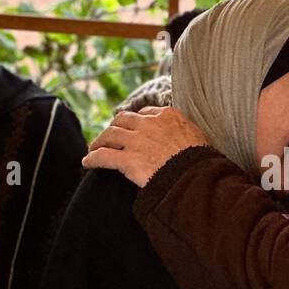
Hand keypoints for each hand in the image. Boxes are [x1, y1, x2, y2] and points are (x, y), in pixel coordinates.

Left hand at [82, 107, 208, 185]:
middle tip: (108, 137)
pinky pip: (104, 156)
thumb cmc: (201, 161)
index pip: (145, 113)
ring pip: (109, 135)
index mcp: (167, 116)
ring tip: (93, 148)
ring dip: (99, 141)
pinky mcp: (127, 160)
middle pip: (122, 119)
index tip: (131, 128)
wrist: (195, 176)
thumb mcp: (198, 137)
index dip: (135, 121)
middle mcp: (149, 124)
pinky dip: (93, 159)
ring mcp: (136, 141)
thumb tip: (182, 137)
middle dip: (113, 127)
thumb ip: (184, 132)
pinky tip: (87, 162)